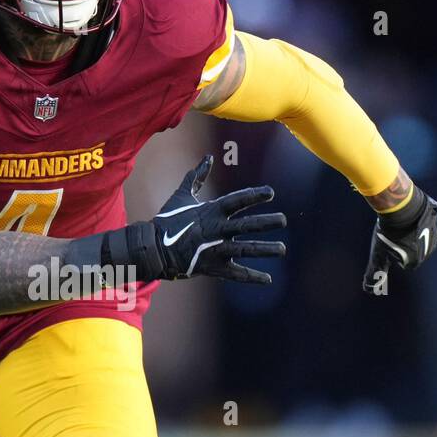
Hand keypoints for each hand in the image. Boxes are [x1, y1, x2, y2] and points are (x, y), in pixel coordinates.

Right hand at [152, 155, 286, 282]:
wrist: (153, 248)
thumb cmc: (168, 220)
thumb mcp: (182, 195)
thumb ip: (197, 176)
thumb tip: (208, 157)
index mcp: (211, 210)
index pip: (237, 200)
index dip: (254, 196)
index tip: (270, 193)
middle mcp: (217, 229)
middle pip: (247, 225)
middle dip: (266, 223)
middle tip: (283, 221)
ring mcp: (216, 249)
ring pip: (245, 249)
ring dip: (265, 250)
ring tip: (282, 250)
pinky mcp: (213, 267)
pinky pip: (236, 273)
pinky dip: (252, 277)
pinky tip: (268, 279)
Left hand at [363, 185, 436, 294]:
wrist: (401, 207)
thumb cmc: (388, 233)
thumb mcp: (378, 254)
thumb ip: (374, 273)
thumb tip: (369, 290)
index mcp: (416, 260)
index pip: (403, 262)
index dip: (393, 251)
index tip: (388, 242)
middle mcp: (430, 249)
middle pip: (413, 248)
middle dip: (403, 242)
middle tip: (393, 232)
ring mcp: (436, 233)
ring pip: (423, 234)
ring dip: (413, 230)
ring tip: (402, 223)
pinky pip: (430, 221)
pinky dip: (421, 219)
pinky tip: (412, 214)